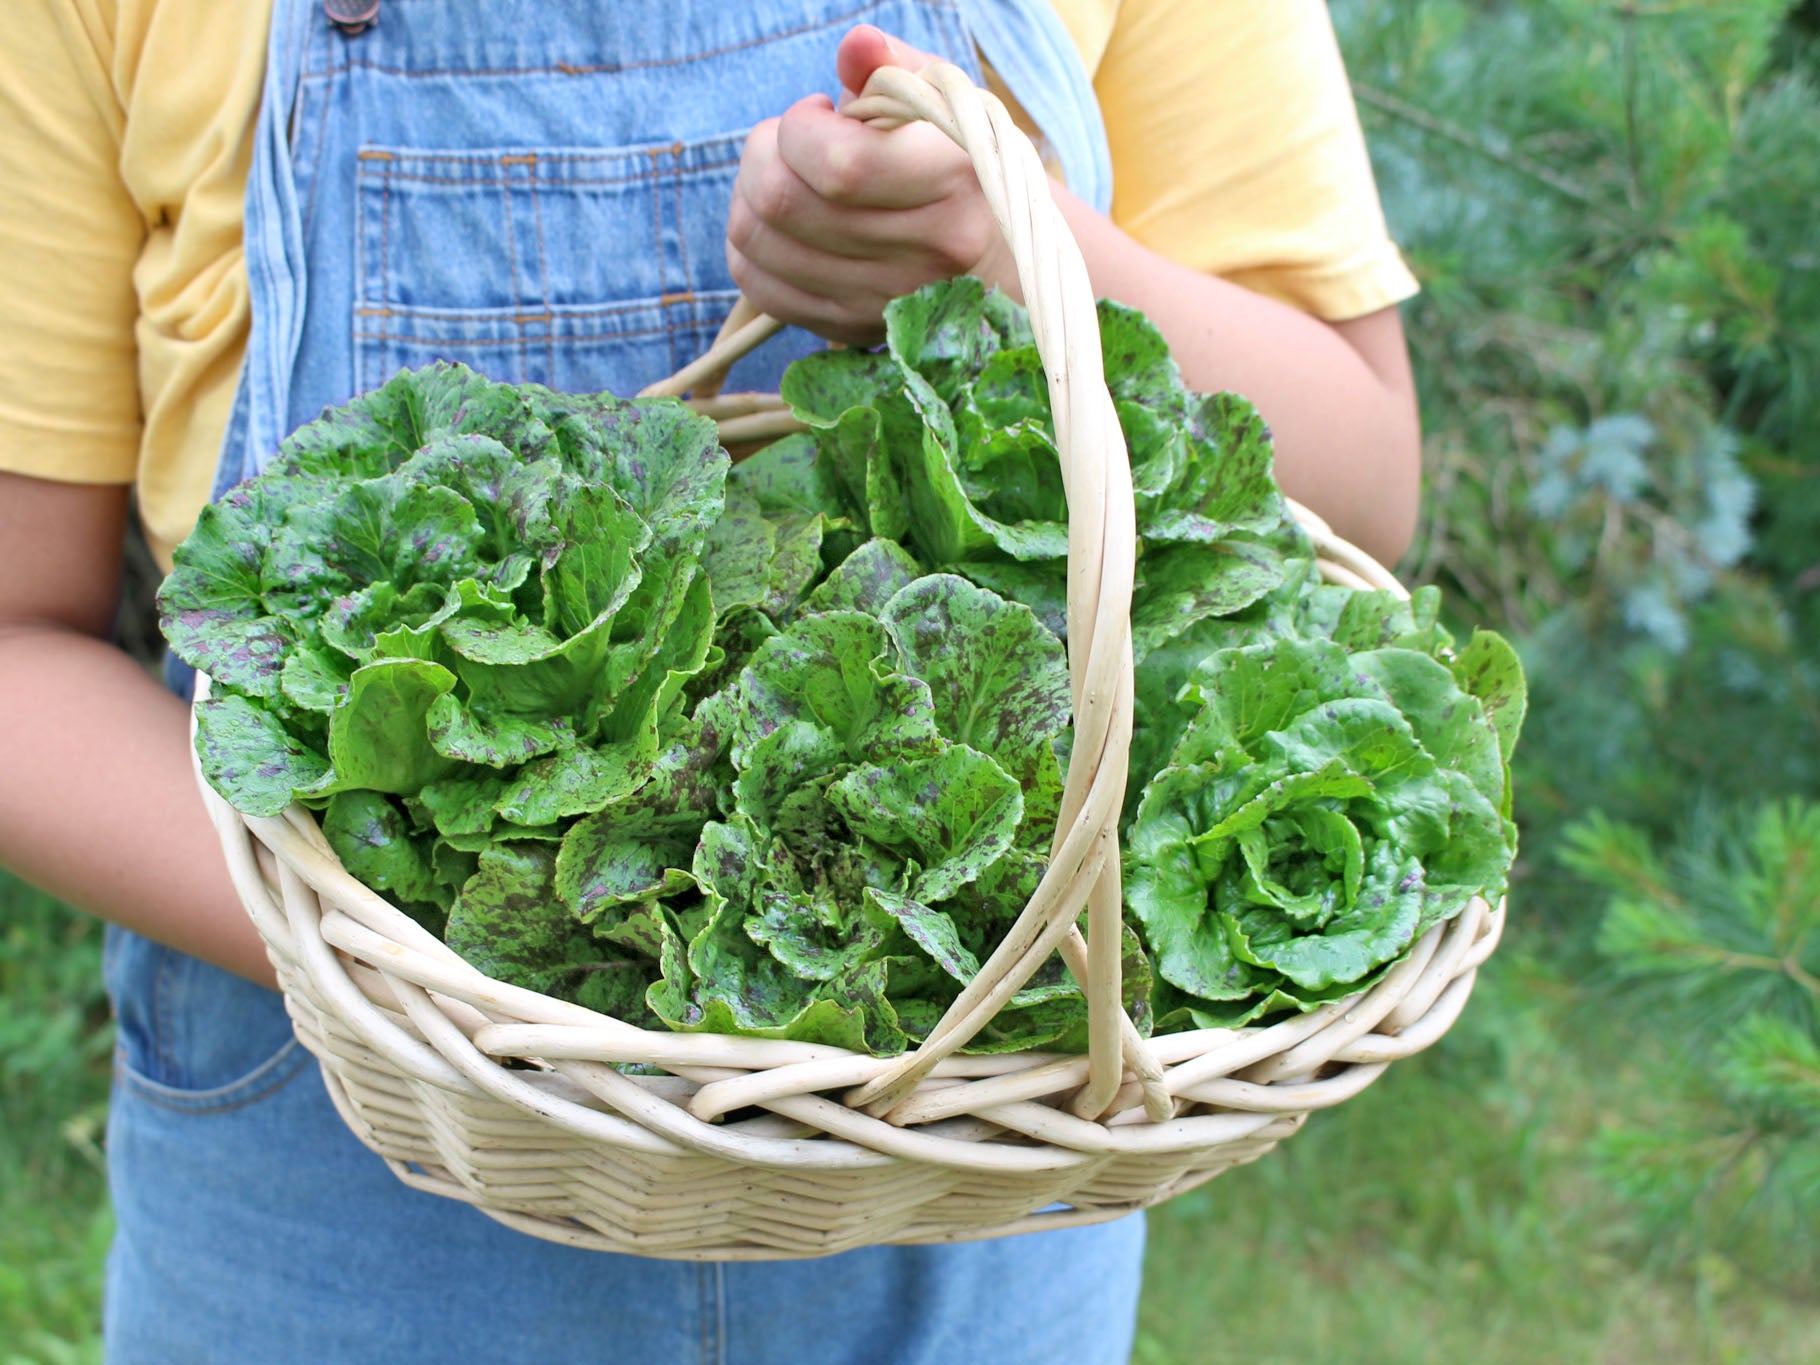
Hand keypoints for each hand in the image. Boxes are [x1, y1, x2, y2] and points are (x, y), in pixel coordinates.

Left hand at [726, 25, 1013, 345]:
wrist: (1007, 261)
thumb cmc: (965, 165)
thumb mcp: (945, 104)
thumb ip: (895, 68)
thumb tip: (856, 45)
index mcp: (953, 184)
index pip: (837, 164)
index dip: (800, 127)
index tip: (818, 112)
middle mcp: (922, 253)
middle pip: (783, 202)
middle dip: (763, 155)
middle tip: (789, 143)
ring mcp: (883, 300)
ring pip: (758, 245)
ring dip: (748, 197)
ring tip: (785, 177)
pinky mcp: (853, 329)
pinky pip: (761, 288)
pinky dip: (750, 247)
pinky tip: (781, 223)